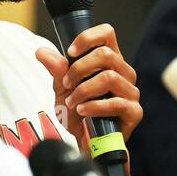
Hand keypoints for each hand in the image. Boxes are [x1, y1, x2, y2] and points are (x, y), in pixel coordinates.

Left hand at [35, 23, 141, 154]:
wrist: (84, 142)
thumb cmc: (78, 111)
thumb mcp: (62, 88)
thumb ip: (56, 69)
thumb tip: (42, 52)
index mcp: (110, 61)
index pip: (107, 33)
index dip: (87, 38)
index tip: (69, 53)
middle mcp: (124, 72)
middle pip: (106, 54)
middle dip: (79, 69)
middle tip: (66, 84)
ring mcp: (131, 92)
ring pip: (109, 77)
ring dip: (84, 90)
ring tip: (73, 102)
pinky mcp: (134, 112)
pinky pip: (116, 102)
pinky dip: (94, 106)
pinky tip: (82, 111)